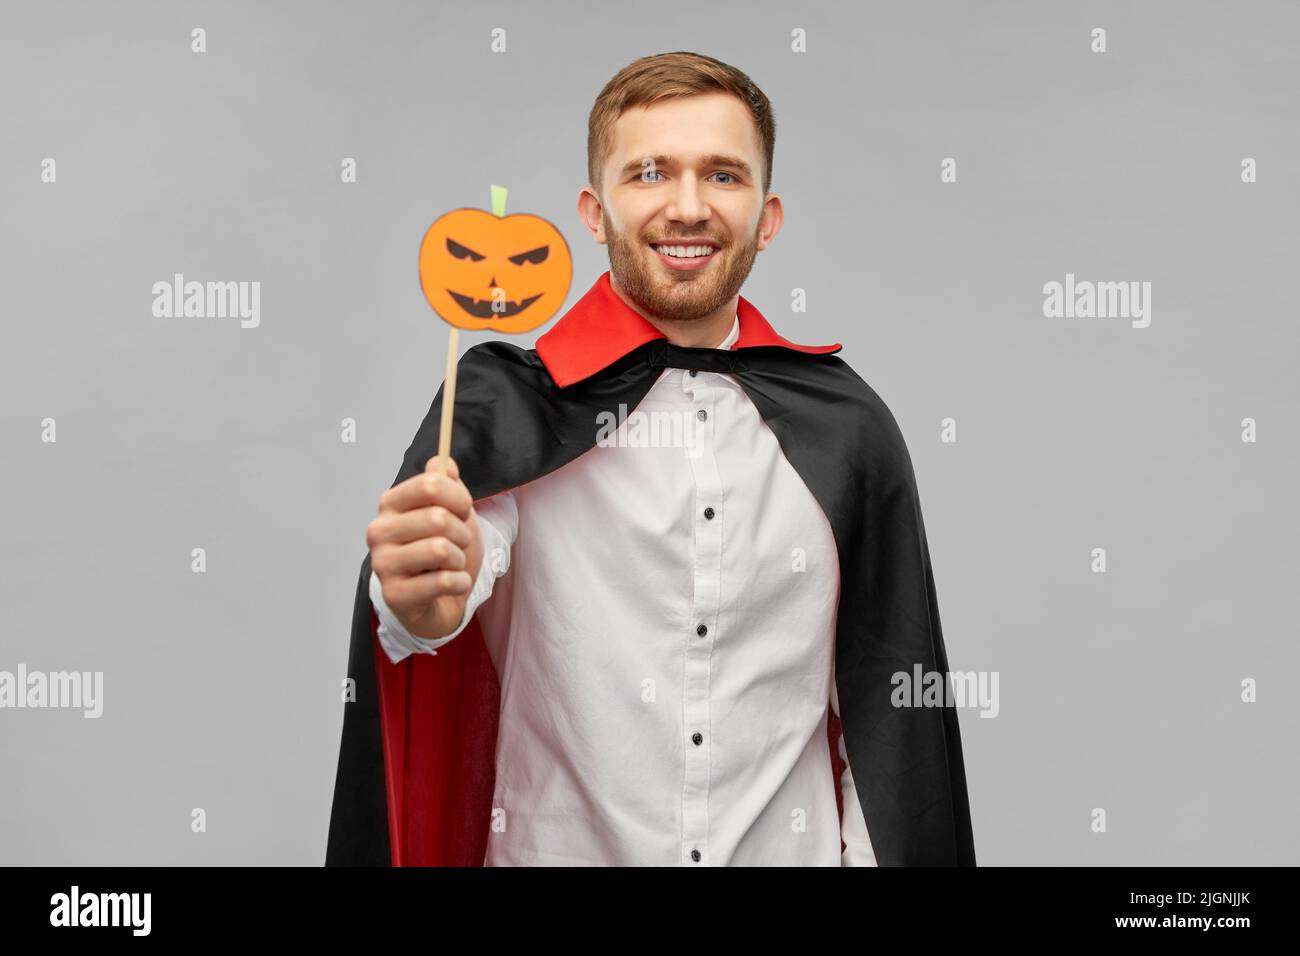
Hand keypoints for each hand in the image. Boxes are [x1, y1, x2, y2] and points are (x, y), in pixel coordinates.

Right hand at [367, 455, 484, 639]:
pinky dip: (459, 582)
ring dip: (459, 559)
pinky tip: (451, 584)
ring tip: (452, 564)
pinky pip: (443, 580)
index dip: (458, 497)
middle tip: (459, 543)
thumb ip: (446, 485)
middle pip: (438, 518)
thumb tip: (444, 462)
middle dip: (462, 532)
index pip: (429, 485)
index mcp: (390, 504)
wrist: (438, 602)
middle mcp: (379, 531)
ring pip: (440, 549)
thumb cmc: (442, 555)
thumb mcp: (450, 513)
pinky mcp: (394, 594)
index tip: (464, 509)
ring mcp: (383, 564)